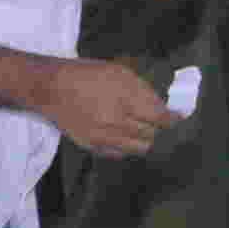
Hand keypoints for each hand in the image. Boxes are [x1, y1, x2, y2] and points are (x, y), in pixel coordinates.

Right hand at [40, 58, 171, 156]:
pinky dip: (127, 147)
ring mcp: (104, 138)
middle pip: (151, 135)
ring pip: (139, 148)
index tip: (179, 118)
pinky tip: (124, 136)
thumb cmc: (86, 74)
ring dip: (144, 139)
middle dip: (158, 128)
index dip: (172, 118)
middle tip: (158, 121)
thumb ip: (144, 91)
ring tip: (142, 130)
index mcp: (125, 100)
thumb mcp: (119, 73)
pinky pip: (121, 154)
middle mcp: (116, 123)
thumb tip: (164, 108)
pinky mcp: (93, 147)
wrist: (50, 89)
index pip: (160, 118)